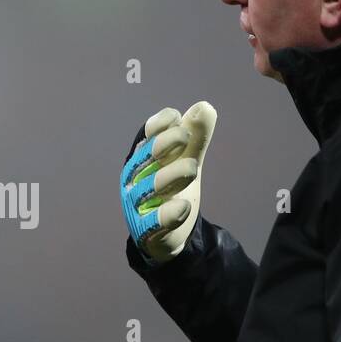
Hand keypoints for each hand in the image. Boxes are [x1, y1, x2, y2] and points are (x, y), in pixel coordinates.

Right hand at [120, 101, 216, 260]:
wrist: (164, 235)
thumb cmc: (171, 189)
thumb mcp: (186, 161)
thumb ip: (195, 138)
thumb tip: (205, 106)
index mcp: (144, 157)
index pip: (148, 135)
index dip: (161, 124)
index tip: (178, 118)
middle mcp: (136, 178)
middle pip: (146, 157)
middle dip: (164, 144)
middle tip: (186, 136)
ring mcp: (138, 204)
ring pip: (150, 187)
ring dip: (170, 175)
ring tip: (192, 168)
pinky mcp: (146, 230)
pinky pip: (152, 223)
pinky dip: (166, 215)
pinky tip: (183, 207)